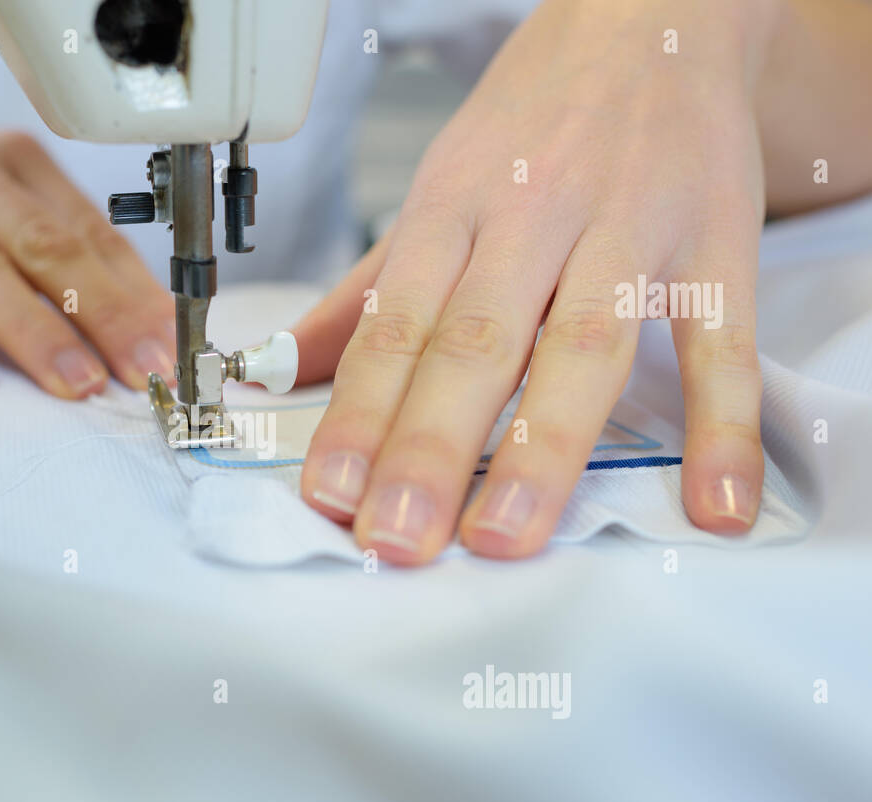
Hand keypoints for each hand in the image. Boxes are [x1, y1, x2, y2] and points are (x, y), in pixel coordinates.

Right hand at [0, 129, 174, 395]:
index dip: (134, 295)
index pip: (88, 231)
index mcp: (11, 159)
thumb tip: (136, 333)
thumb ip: (53, 261)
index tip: (168, 351)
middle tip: (138, 374)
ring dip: (31, 330)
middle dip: (101, 315)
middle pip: (44, 246)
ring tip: (72, 383)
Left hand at [294, 0, 778, 563]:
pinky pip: (722, 343)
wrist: (650, 14)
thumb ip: (366, 294)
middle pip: (475, 345)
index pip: (395, 328)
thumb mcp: (436, 188)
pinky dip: (723, 426)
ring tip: (506, 536)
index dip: (358, 417)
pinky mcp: (716, 242)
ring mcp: (628, 230)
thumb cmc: (535, 121)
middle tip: (396, 538)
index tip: (330, 495)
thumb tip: (287, 368)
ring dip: (543, 448)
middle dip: (429, 448)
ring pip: (582, 347)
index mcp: (453, 211)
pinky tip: (713, 504)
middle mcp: (532, 220)